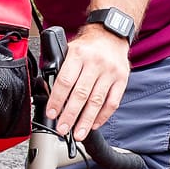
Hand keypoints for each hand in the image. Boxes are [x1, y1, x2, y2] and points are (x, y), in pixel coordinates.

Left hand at [46, 25, 130, 140]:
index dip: (57, 100)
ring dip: (86, 120)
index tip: (52, 113)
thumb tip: (47, 91)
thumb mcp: (69, 49)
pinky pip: (112, 102)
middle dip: (70, 115)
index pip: (65, 81)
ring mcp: (110, 72)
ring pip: (97, 101)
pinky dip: (103, 116)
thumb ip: (60, 68)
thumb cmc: (88, 46)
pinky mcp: (122, 80)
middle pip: (81, 94)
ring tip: (78, 133)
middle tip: (63, 129)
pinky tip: (94, 124)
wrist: (112, 35)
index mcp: (78, 55)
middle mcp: (95, 63)